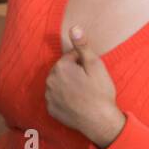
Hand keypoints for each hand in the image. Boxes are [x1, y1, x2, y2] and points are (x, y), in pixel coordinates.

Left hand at [45, 26, 125, 148]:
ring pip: (58, 84)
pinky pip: (56, 99)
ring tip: (84, 93)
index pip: (70, 57)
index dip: (83, 62)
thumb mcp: (95, 65)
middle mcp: (50, 81)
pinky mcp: (50, 109)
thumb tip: (74, 27)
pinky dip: (64, 99)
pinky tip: (77, 103)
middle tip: (89, 82)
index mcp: (60, 68)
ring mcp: (49, 96)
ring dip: (68, 85)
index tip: (92, 71)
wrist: (99, 121)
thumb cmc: (100, 92)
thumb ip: (82, 46)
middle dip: (74, 73)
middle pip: (62, 71)